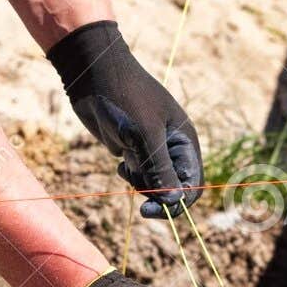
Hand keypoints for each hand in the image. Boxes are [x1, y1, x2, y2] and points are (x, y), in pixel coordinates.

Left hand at [46, 20, 201, 216]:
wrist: (94, 75)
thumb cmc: (125, 98)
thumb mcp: (145, 135)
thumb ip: (160, 169)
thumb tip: (173, 201)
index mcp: (184, 141)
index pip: (192, 184)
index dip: (178, 201)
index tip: (153, 210)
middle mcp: (172, 146)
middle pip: (173, 187)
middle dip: (156, 194)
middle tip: (140, 205)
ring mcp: (152, 147)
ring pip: (152, 182)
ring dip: (140, 183)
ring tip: (127, 167)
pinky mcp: (133, 147)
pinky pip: (137, 173)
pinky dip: (130, 174)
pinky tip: (120, 163)